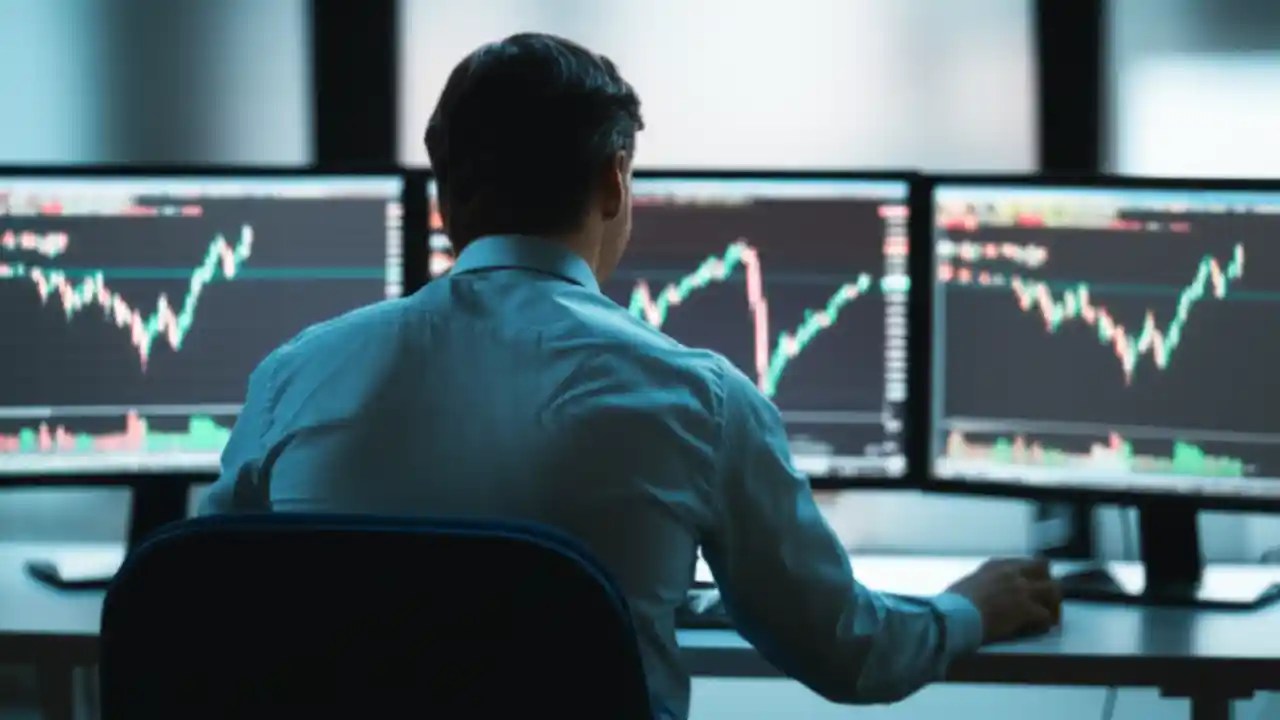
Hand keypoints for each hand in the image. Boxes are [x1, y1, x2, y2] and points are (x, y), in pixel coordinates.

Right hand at [946, 558, 1061, 643]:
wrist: (954, 616)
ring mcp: (1022, 590)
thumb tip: (986, 593)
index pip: (1024, 561)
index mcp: (996, 565)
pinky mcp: (1027, 610)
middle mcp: (1012, 572)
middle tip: (1046, 598)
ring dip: (1052, 603)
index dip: (1032, 574)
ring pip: (1053, 590)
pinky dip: (1045, 624)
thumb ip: (984, 583)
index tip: (1033, 583)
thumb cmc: (953, 603)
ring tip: (1049, 617)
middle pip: (1044, 568)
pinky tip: (1039, 629)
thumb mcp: (969, 583)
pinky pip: (1047, 616)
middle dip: (1047, 582)